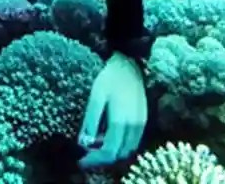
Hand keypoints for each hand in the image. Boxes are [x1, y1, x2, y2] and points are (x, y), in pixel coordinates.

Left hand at [76, 53, 146, 168]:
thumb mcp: (95, 97)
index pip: (109, 151)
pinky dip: (121, 146)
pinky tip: (108, 137)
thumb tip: (83, 142)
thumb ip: (90, 121)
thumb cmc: (110, 78)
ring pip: (128, 150)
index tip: (82, 161)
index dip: (95, 160)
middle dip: (103, 159)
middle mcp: (134, 126)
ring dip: (113, 153)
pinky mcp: (143, 120)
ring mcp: (140, 124)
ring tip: (96, 146)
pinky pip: (133, 142)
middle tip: (87, 156)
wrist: (130, 64)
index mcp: (120, 121)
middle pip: (119, 154)